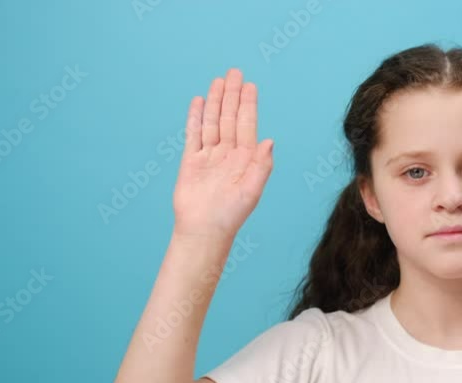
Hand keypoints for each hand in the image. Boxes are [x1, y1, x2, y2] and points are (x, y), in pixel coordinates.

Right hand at [172, 68, 274, 240]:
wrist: (204, 230)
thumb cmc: (230, 215)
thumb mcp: (252, 191)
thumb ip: (261, 165)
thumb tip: (270, 140)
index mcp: (245, 159)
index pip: (246, 125)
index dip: (248, 105)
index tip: (250, 85)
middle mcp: (228, 154)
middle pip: (229, 118)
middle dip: (232, 96)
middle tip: (234, 72)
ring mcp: (209, 156)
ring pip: (212, 122)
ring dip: (214, 102)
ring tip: (218, 81)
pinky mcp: (191, 161)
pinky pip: (193, 134)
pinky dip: (195, 118)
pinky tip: (198, 102)